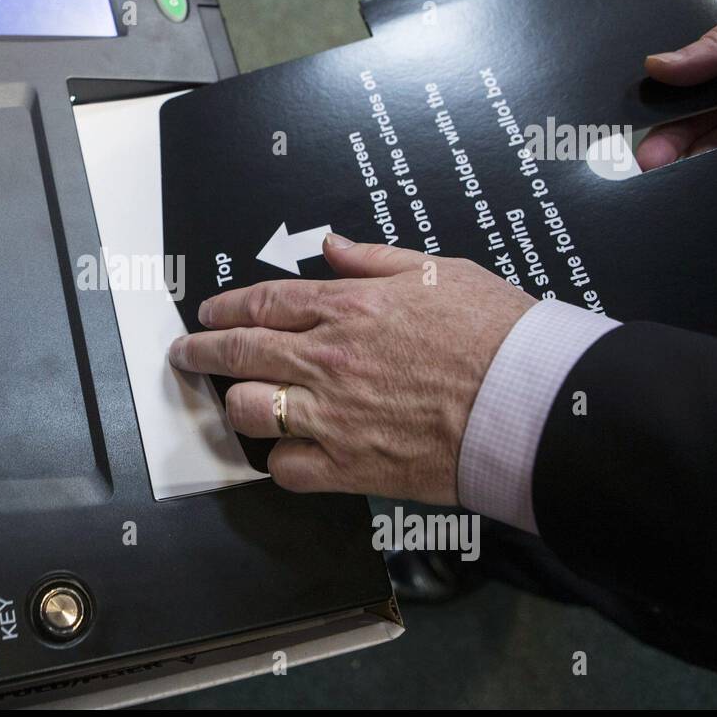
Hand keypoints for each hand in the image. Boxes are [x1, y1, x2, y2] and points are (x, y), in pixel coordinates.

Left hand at [168, 234, 535, 503]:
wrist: (530, 402)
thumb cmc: (496, 335)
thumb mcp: (438, 271)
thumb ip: (375, 260)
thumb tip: (333, 246)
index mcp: (348, 308)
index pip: (261, 303)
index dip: (224, 309)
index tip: (209, 314)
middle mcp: (328, 360)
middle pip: (238, 353)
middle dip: (201, 352)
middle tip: (186, 355)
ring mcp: (333, 416)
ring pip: (249, 411)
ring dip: (237, 405)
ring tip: (236, 403)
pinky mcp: (349, 466)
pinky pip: (286, 470)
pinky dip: (281, 462)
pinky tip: (286, 452)